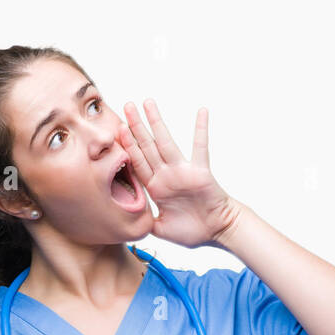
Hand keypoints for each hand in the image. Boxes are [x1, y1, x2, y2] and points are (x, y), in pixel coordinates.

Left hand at [119, 99, 241, 248]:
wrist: (218, 232)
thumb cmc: (193, 231)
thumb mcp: (161, 230)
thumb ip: (144, 223)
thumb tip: (125, 224)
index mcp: (156, 188)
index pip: (137, 162)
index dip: (127, 146)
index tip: (116, 129)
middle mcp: (166, 175)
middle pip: (147, 146)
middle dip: (136, 127)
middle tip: (126, 106)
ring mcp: (182, 171)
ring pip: (165, 142)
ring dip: (156, 122)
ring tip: (147, 102)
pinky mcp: (200, 171)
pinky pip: (200, 147)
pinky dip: (201, 129)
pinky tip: (201, 111)